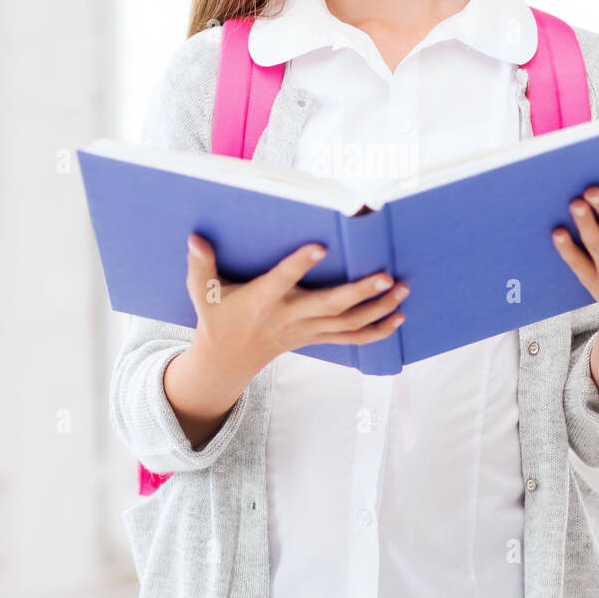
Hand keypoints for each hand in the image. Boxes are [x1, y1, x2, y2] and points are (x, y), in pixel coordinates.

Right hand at [185, 234, 409, 379]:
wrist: (227, 359)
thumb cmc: (216, 317)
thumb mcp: (202, 292)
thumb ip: (201, 264)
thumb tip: (195, 237)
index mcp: (261, 300)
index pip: (282, 280)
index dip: (299, 265)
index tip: (320, 246)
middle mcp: (288, 317)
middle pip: (330, 306)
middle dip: (360, 292)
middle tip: (387, 276)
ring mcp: (305, 330)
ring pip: (347, 324)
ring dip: (378, 309)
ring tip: (403, 290)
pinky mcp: (316, 338)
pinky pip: (351, 339)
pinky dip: (376, 331)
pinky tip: (399, 319)